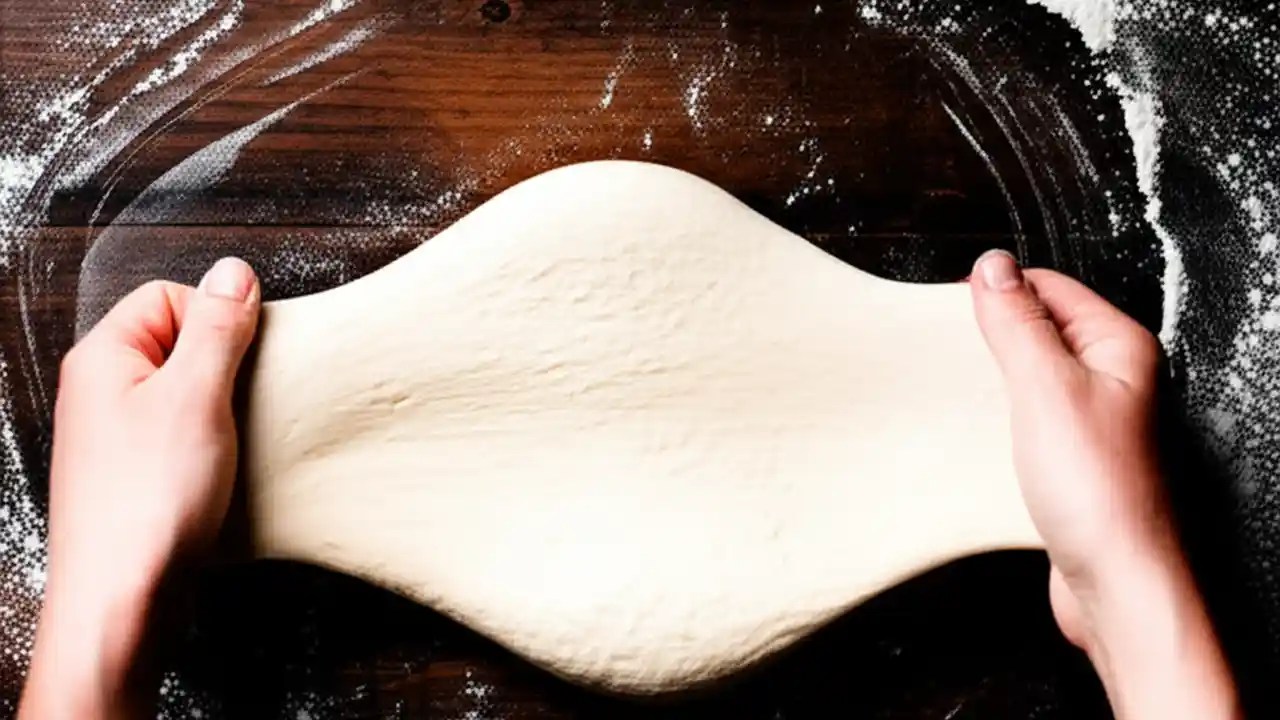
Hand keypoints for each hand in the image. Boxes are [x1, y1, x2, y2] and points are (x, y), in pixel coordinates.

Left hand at [21, 258, 259, 719]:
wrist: (121, 598)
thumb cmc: (149, 500)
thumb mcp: (197, 396)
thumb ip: (218, 328)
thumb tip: (235, 271)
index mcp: (103, 356)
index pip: (171, 296)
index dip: (217, 321)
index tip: (242, 361)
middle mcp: (100, 389)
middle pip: (180, 343)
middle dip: (224, 368)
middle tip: (238, 406)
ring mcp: (115, 434)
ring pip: (186, 393)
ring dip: (221, 411)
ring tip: (229, 445)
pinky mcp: (134, 472)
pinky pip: (183, 434)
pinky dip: (211, 446)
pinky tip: (219, 473)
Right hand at [970, 250, 1237, 718]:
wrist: (1114, 580)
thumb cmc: (1099, 493)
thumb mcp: (1044, 388)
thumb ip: (1016, 323)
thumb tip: (992, 266)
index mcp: (1119, 346)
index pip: (1049, 287)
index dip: (998, 292)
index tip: (951, 307)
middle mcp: (1112, 379)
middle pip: (1039, 330)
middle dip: (992, 338)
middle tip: (950, 351)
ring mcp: (1092, 420)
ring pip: (1030, 377)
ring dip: (992, 382)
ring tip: (961, 392)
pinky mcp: (1072, 458)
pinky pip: (1028, 419)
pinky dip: (999, 419)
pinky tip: (978, 433)